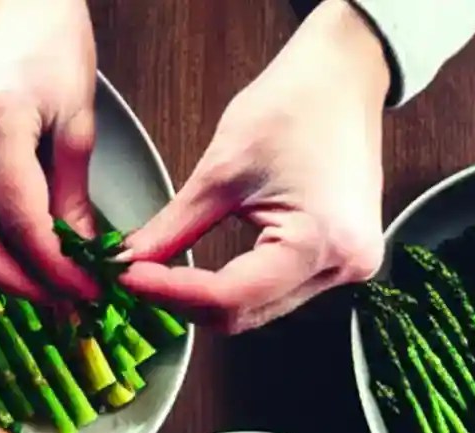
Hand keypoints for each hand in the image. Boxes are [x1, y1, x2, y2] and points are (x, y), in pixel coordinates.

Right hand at [0, 0, 98, 301]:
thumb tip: (76, 261)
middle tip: (57, 303)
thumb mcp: (77, 121)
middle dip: (13, 282)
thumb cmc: (54, 43)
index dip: (52, 269)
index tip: (83, 292)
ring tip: (42, 281)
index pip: (19, 220)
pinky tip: (16, 243)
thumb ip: (71, 197)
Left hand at [119, 0, 391, 333]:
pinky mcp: (339, 261)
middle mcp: (343, 267)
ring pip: (259, 310)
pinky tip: (201, 275)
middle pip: (245, 313)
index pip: (229, 297)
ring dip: (208, 300)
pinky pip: (277, 293)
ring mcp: (348, 268)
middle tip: (136, 276)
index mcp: (319, 242)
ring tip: (161, 276)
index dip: (170, 293)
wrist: (343, 77)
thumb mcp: (221, 170)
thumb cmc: (292, 106)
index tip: (127, 277)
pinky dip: (235, 289)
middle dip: (184, 301)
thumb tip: (130, 260)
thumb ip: (174, 226)